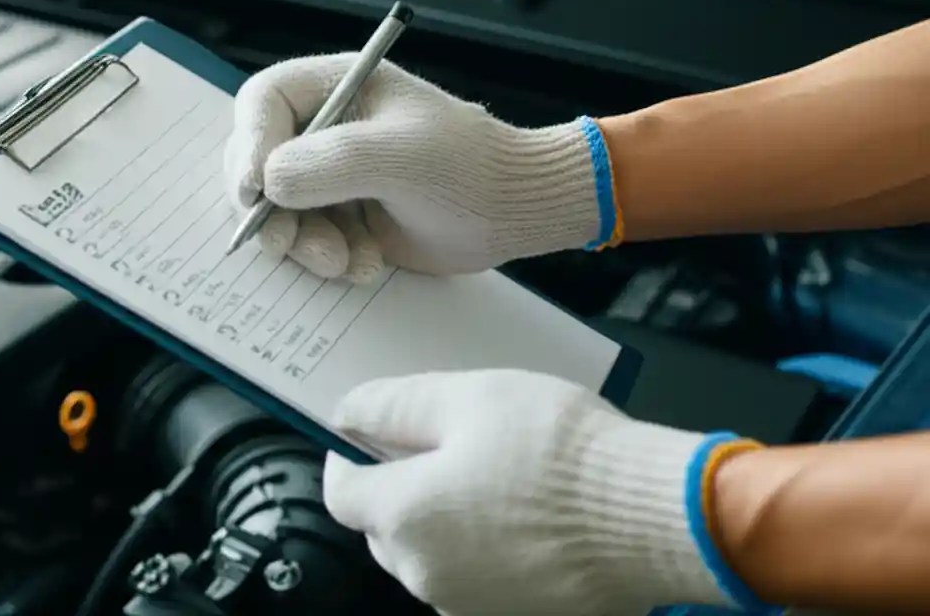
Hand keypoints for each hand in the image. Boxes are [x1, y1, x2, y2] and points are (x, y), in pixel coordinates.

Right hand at [224, 54, 614, 280]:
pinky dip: (328, 259)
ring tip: (345, 261)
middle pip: (256, 162)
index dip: (248, 143)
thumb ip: (324, 164)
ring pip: (277, 211)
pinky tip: (367, 262)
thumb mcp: (395, 157)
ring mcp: (331, 176)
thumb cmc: (466, 168)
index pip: (263, 104)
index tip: (254, 189)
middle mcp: (325, 129)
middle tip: (283, 243)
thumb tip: (267, 185)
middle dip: (269, 209)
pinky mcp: (342, 217)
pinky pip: (306, 241)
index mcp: (336, 88)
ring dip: (303, 244)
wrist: (513, 212)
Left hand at [323, 370, 730, 615]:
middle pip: (386, 526)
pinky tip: (528, 516)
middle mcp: (424, 573)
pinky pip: (481, 579)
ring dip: (449, 520)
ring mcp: (469, 604)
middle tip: (448, 445)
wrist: (652, 516)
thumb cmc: (561, 452)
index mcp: (401, 517)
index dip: (351, 455)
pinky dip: (490, 550)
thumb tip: (347, 413)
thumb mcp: (466, 397)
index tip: (369, 434)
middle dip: (404, 486)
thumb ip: (392, 405)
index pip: (341, 490)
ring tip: (501, 477)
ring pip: (435, 555)